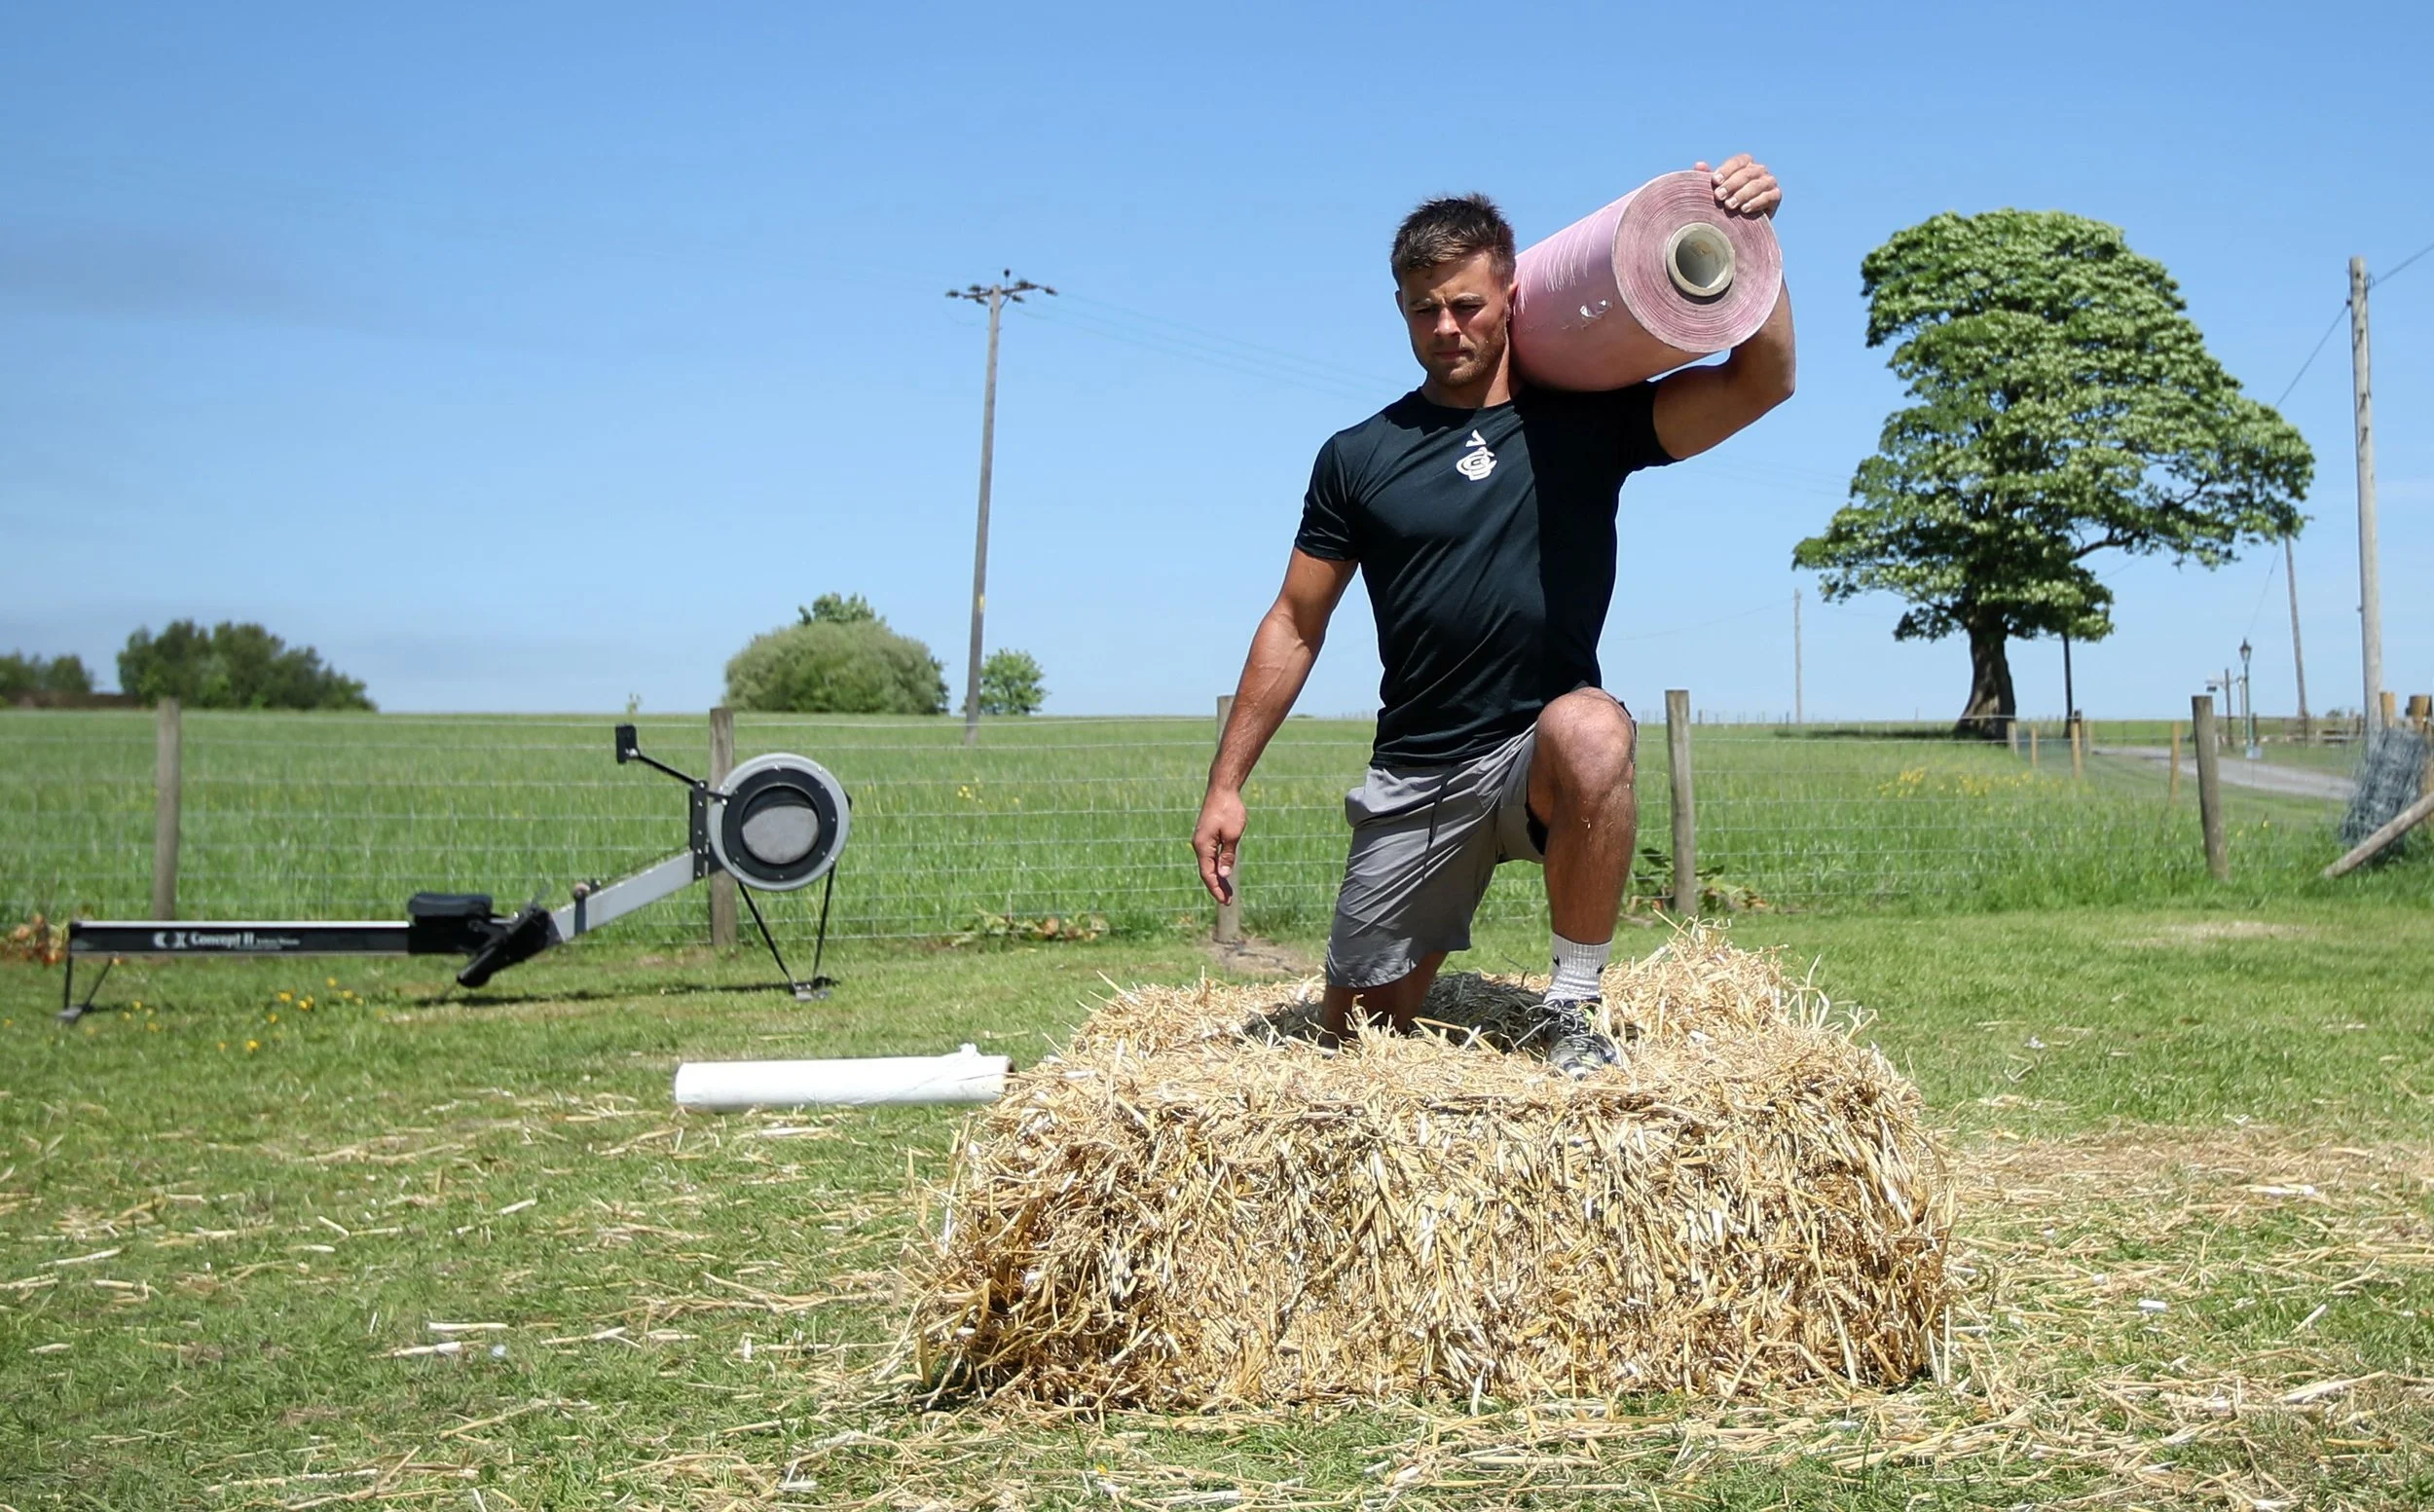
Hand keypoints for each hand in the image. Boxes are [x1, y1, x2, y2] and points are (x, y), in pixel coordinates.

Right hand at [1191, 786, 1244, 904]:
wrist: (1222, 789)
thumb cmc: (1229, 810)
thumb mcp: (1233, 835)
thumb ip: (1227, 856)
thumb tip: (1223, 875)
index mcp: (1203, 846)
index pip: (1208, 874)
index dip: (1216, 889)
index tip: (1225, 901)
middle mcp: (1199, 845)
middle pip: (1207, 871)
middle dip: (1217, 887)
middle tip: (1228, 901)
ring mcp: (1202, 840)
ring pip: (1208, 864)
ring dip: (1217, 878)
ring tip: (1227, 891)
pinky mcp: (1206, 835)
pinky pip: (1210, 856)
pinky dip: (1216, 866)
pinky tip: (1223, 872)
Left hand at [1696, 154, 1779, 218]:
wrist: (1744, 222)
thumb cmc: (1727, 200)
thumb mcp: (1717, 189)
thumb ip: (1707, 177)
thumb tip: (1699, 164)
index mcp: (1746, 164)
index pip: (1738, 161)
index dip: (1726, 170)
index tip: (1714, 181)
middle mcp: (1759, 170)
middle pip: (1747, 173)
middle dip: (1731, 185)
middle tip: (1719, 197)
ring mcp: (1769, 182)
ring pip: (1757, 185)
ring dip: (1742, 195)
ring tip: (1729, 205)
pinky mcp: (1775, 196)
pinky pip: (1768, 196)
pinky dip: (1756, 202)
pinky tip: (1745, 210)